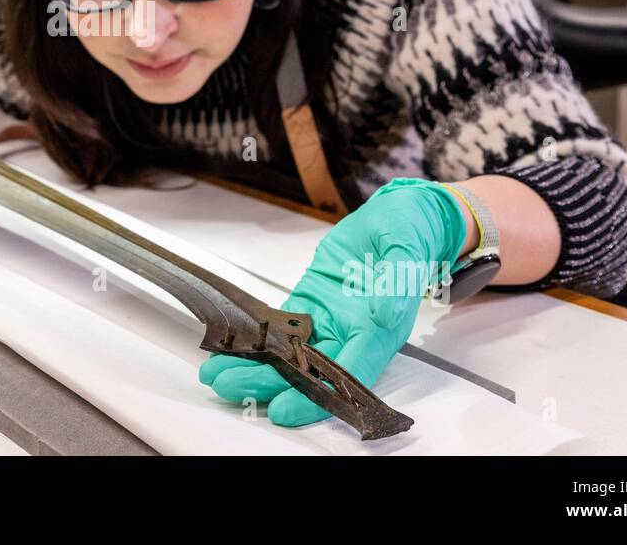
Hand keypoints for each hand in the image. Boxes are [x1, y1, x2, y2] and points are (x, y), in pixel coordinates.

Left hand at [199, 177, 466, 425]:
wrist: (400, 217)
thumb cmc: (409, 232)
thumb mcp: (407, 248)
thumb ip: (397, 282)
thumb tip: (384, 315)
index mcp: (381, 330)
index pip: (347, 375)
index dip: (315, 396)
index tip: (283, 408)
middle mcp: (354, 333)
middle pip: (310, 371)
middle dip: (269, 382)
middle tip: (228, 386)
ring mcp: (330, 319)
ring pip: (290, 352)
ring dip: (255, 364)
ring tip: (216, 373)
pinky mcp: (312, 302)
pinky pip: (281, 325)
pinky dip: (255, 335)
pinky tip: (229, 342)